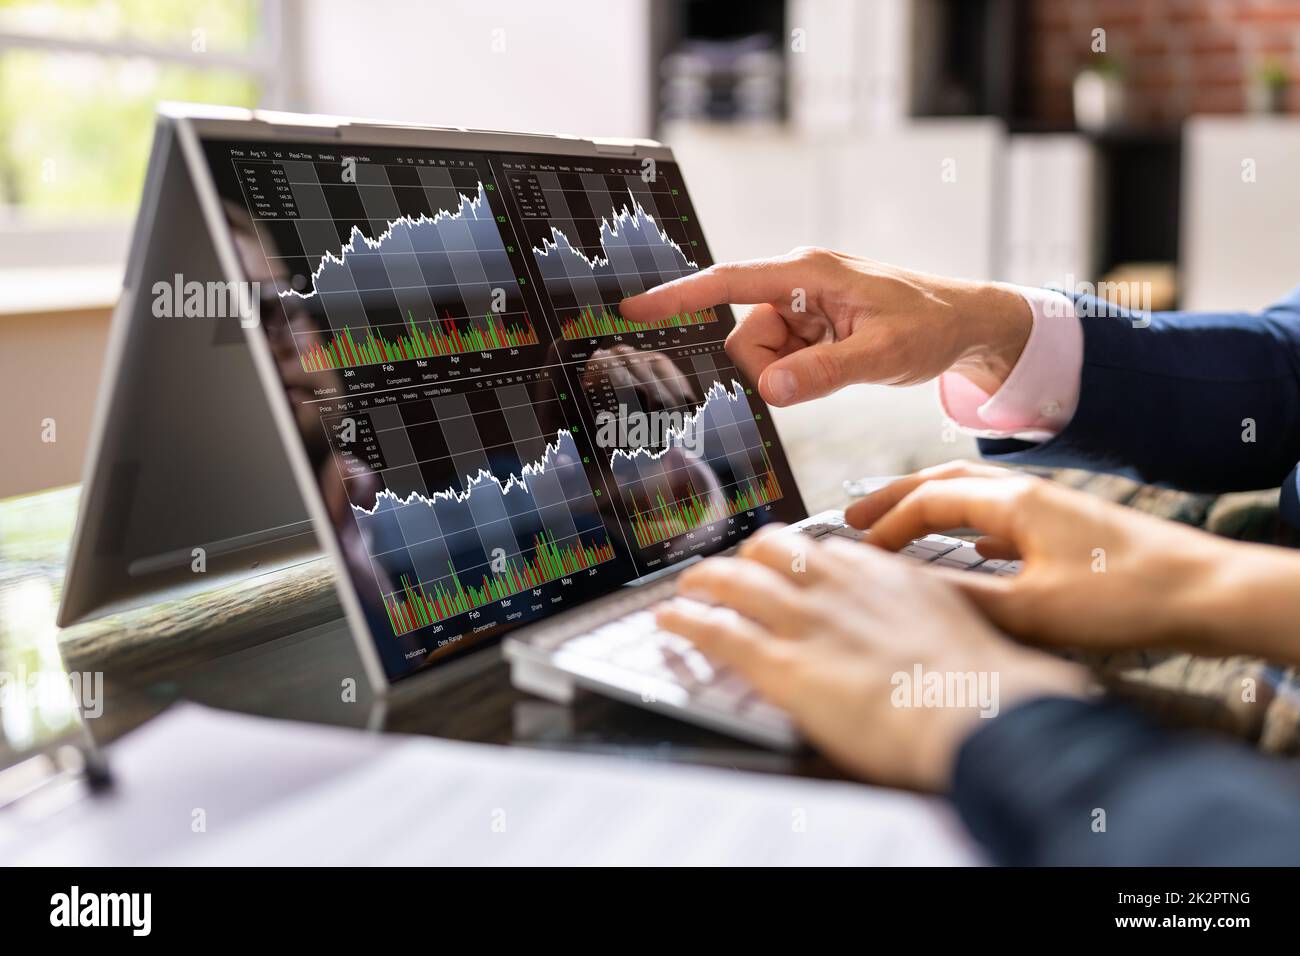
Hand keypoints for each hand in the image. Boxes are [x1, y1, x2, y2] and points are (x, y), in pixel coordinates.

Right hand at [619, 247, 1030, 405]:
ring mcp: (801, 307)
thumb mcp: (882, 354)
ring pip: (760, 356)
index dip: (678, 297)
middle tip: (818, 375)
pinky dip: (798, 374)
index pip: (727, 283)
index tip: (635, 310)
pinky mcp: (808, 328)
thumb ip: (824, 373)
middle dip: (769, 369)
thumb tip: (770, 389)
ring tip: (839, 367)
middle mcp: (796, 284)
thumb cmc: (930, 326)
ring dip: (788, 374)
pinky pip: (780, 361)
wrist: (965, 325)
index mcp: (806, 273)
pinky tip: (835, 367)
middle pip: (743, 338)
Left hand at [654, 527, 1086, 790]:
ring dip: (705, 580)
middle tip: (735, 569)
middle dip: (749, 555)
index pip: (831, 550)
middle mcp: (839, 584)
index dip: (803, 557)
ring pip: (736, 579)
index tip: (793, 563)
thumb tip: (932, 641)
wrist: (974, 708)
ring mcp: (806, 618)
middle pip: (776, 548)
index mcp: (886, 573)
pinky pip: (718, 629)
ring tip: (689, 586)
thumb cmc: (983, 684)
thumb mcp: (962, 632)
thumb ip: (928, 623)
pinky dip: (687, 621)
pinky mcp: (780, 661)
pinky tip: (670, 620)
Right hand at [846, 461, 1273, 657]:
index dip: (885, 524)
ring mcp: (1052, 510)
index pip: (929, 500)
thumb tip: (907, 597)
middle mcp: (1028, 495)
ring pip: (975, 499)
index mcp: (1013, 502)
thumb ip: (966, 600)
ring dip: (931, 510)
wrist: (1205, 591)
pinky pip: (1006, 520)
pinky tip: (976, 552)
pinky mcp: (1072, 532)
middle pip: (945, 483)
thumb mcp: (1033, 608)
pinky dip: (973, 528)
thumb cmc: (1124, 597)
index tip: (854, 549)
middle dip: (895, 497)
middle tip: (853, 515)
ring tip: (900, 527)